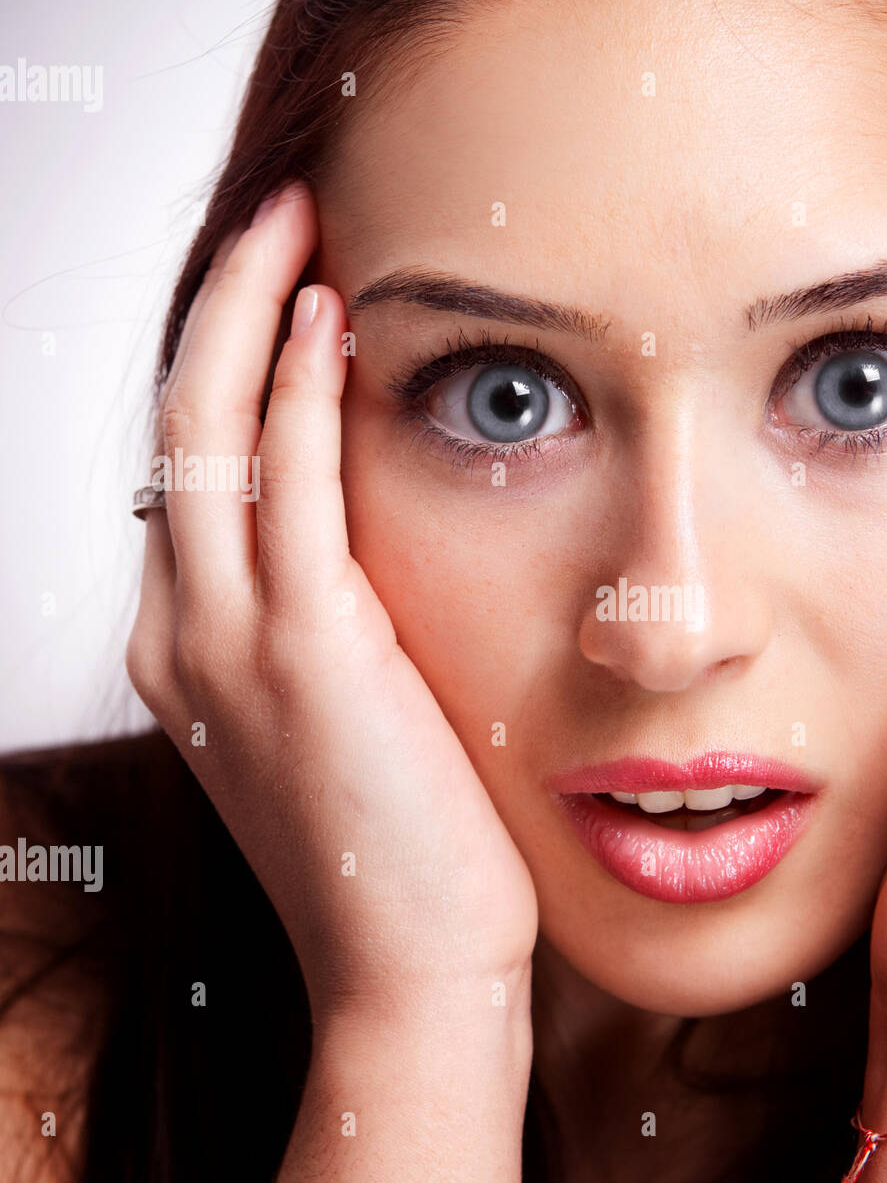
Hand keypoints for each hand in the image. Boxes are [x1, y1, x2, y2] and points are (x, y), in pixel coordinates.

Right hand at [126, 183, 537, 1024]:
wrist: (414, 964)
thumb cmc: (404, 845)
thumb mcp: (348, 717)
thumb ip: (332, 624)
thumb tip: (368, 546)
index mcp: (191, 648)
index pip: (192, 469)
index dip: (225, 362)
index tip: (285, 287)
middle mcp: (183, 633)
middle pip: (176, 424)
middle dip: (222, 305)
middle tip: (286, 217)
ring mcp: (228, 642)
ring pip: (207, 431)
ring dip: (250, 312)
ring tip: (301, 227)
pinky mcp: (304, 653)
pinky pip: (284, 486)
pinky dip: (292, 390)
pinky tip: (327, 320)